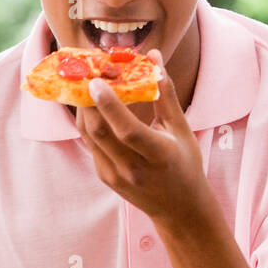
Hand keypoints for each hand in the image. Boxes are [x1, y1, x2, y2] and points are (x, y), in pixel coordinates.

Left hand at [75, 49, 210, 227]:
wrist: (179, 209)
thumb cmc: (185, 164)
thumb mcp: (181, 129)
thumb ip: (165, 94)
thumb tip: (153, 57)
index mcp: (158, 155)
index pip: (127, 130)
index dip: (109, 105)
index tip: (96, 81)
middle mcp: (133, 169)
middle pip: (99, 132)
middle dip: (87, 100)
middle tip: (85, 74)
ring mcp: (115, 176)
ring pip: (88, 136)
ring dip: (83, 108)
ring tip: (84, 84)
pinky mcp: (104, 177)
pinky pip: (90, 143)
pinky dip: (88, 121)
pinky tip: (91, 104)